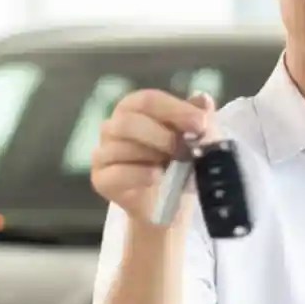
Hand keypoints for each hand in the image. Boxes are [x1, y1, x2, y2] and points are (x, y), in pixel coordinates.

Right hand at [90, 90, 219, 222]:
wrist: (166, 204)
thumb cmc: (177, 163)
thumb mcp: (193, 139)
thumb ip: (197, 118)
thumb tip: (203, 99)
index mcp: (133, 108)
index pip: (148, 100)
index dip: (175, 110)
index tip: (200, 125)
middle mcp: (112, 126)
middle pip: (129, 122)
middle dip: (163, 136)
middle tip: (187, 151)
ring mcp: (103, 153)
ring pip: (121, 147)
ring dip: (152, 156)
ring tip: (174, 167)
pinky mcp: (101, 179)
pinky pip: (116, 173)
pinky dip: (140, 174)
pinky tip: (157, 177)